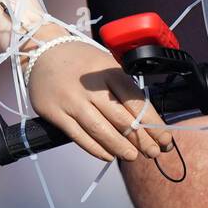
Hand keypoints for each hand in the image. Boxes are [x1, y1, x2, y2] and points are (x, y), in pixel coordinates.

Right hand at [27, 39, 173, 162]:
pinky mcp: (56, 114)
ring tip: (133, 156)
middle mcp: (92, 88)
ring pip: (101, 131)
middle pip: (121, 119)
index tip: (165, 138)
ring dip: (120, 147)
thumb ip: (124, 89)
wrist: (42, 51)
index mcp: (110, 72)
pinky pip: (79, 136)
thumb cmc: (81, 62)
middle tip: (153, 152)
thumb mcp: (107, 64)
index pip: (137, 102)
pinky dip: (96, 149)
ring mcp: (72, 101)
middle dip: (141, 140)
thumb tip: (146, 120)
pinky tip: (108, 155)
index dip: (153, 124)